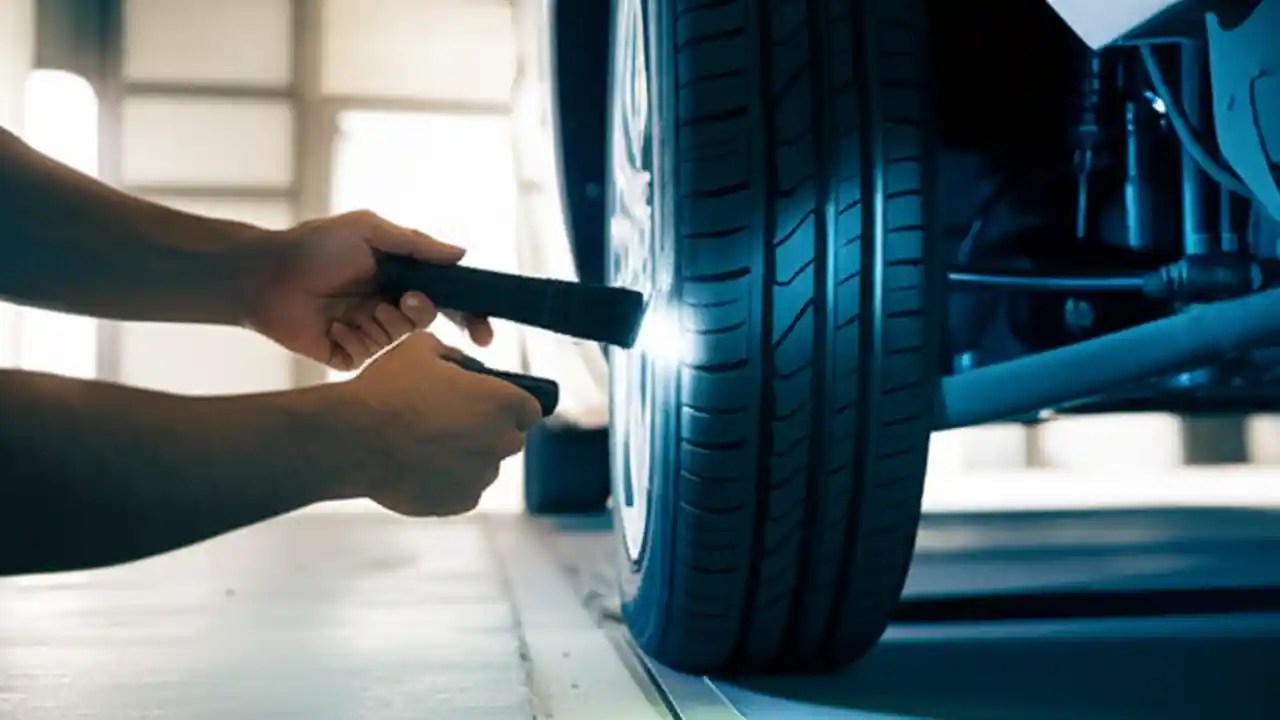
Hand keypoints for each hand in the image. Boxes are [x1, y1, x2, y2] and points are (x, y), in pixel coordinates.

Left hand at [245, 210, 493, 370]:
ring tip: (358, 308)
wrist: (265, 276)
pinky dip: (354, 339)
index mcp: (397, 279)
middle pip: (427, 322)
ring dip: (385, 323)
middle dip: (422, 313)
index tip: (483, 333)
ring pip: (401, 341)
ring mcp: (368, 333)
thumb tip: (461, 254)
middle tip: (408, 301)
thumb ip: (415, 244)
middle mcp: (386, 306)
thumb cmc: (314, 246)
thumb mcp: (368, 231)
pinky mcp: (347, 356)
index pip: (445, 300)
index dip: (468, 316)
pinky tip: (332, 325)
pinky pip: (370, 357)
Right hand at [326, 332, 542, 515]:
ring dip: (468, 458)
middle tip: (452, 424)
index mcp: (503, 402)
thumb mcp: (422, 350)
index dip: (511, 407)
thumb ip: (454, 356)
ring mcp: (482, 476)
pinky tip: (421, 467)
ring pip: (485, 467)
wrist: (354, 439)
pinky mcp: (460, 503)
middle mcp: (501, 441)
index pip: (530, 410)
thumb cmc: (388, 390)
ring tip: (428, 447)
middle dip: (489, 432)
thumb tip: (463, 367)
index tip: (489, 406)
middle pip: (509, 439)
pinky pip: (464, 491)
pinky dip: (449, 483)